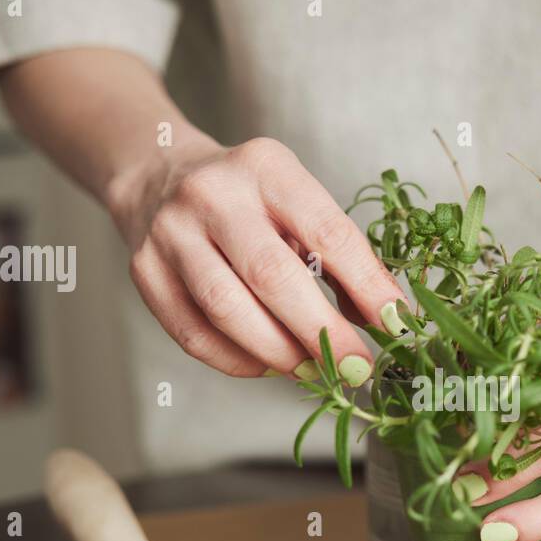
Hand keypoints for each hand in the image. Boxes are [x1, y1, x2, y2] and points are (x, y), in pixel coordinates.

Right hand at [109, 136, 404, 381]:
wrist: (159, 170)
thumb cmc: (249, 198)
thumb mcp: (298, 203)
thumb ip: (339, 257)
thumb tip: (385, 321)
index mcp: (267, 168)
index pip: (327, 232)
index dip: (367, 285)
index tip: (395, 325)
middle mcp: (213, 195)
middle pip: (273, 276)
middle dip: (322, 333)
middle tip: (356, 368)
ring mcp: (171, 232)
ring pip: (228, 311)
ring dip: (280, 354)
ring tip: (314, 372)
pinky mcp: (144, 271)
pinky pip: (194, 335)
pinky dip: (238, 361)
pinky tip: (268, 365)